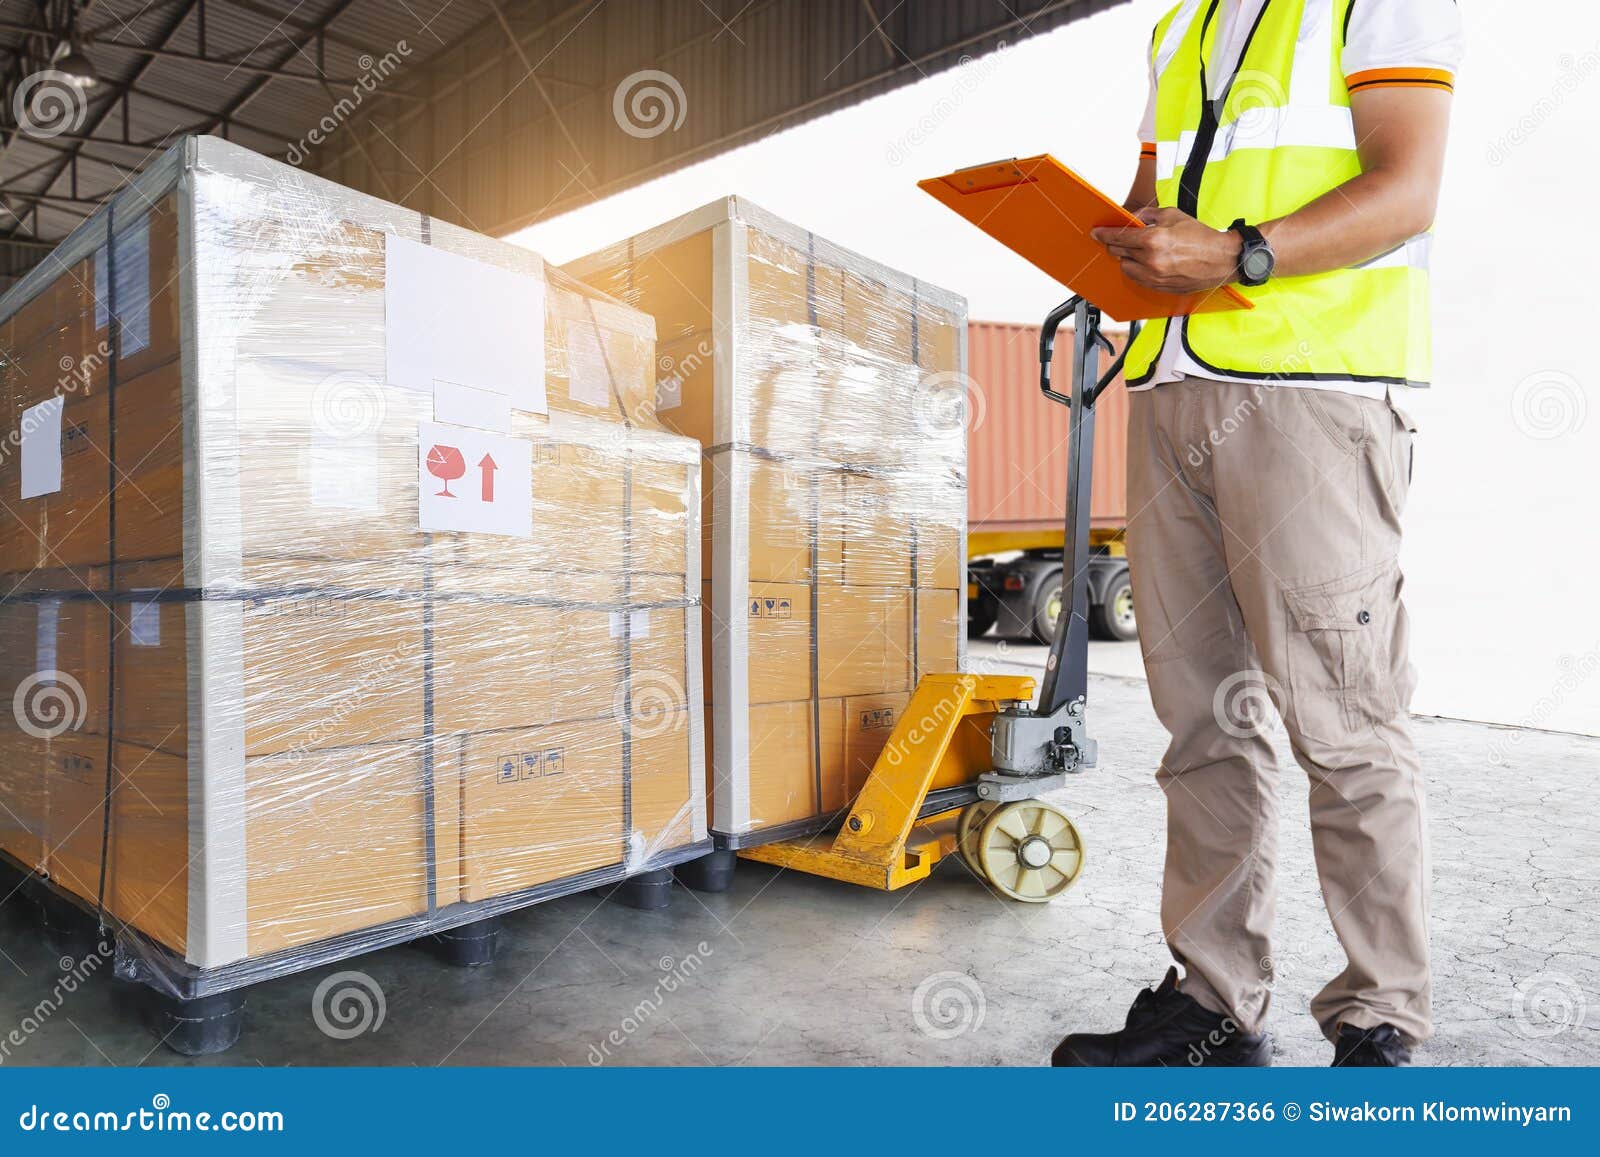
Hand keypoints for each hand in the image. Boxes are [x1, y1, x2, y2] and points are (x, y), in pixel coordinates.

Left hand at [1090, 207, 1242, 294]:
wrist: (1221, 259)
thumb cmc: (1200, 236)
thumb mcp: (1173, 215)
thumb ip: (1148, 214)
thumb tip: (1132, 217)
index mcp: (1152, 239)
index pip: (1117, 237)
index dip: (1103, 234)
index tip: (1096, 233)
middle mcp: (1150, 260)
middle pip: (1118, 252)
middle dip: (1116, 244)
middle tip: (1120, 238)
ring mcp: (1153, 276)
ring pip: (1125, 267)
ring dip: (1127, 258)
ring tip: (1141, 250)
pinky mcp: (1158, 287)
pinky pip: (1137, 278)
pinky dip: (1137, 269)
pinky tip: (1148, 262)